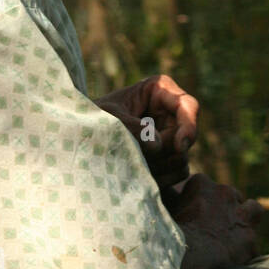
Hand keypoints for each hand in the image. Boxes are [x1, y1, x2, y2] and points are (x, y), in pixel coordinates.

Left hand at [94, 73, 197, 187]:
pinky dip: (161, 178)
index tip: (179, 147)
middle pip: (187, 136)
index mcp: (158, 89)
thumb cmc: (91, 120)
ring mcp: (170, 134)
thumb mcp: (108, 119)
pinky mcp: (166, 155)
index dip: (189, 126)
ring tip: (133, 168)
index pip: (188, 106)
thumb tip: (157, 144)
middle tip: (142, 162)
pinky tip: (138, 176)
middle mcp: (169, 110)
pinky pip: (177, 171)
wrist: (79, 140)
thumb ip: (132, 128)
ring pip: (182, 157)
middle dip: (167, 152)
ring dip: (161, 168)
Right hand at [168, 173, 263, 268]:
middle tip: (216, 227)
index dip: (204, 201)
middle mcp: (225, 193)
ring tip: (236, 235)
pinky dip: (245, 251)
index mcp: (202, 184)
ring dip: (246, 220)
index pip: (207, 186)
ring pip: (253, 210)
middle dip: (227, 209)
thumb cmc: (171, 233)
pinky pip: (251, 244)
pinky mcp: (249, 238)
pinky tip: (235, 261)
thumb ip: (172, 200)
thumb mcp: (166, 210)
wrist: (185, 257)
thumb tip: (168, 198)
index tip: (198, 214)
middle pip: (232, 196)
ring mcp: (240, 214)